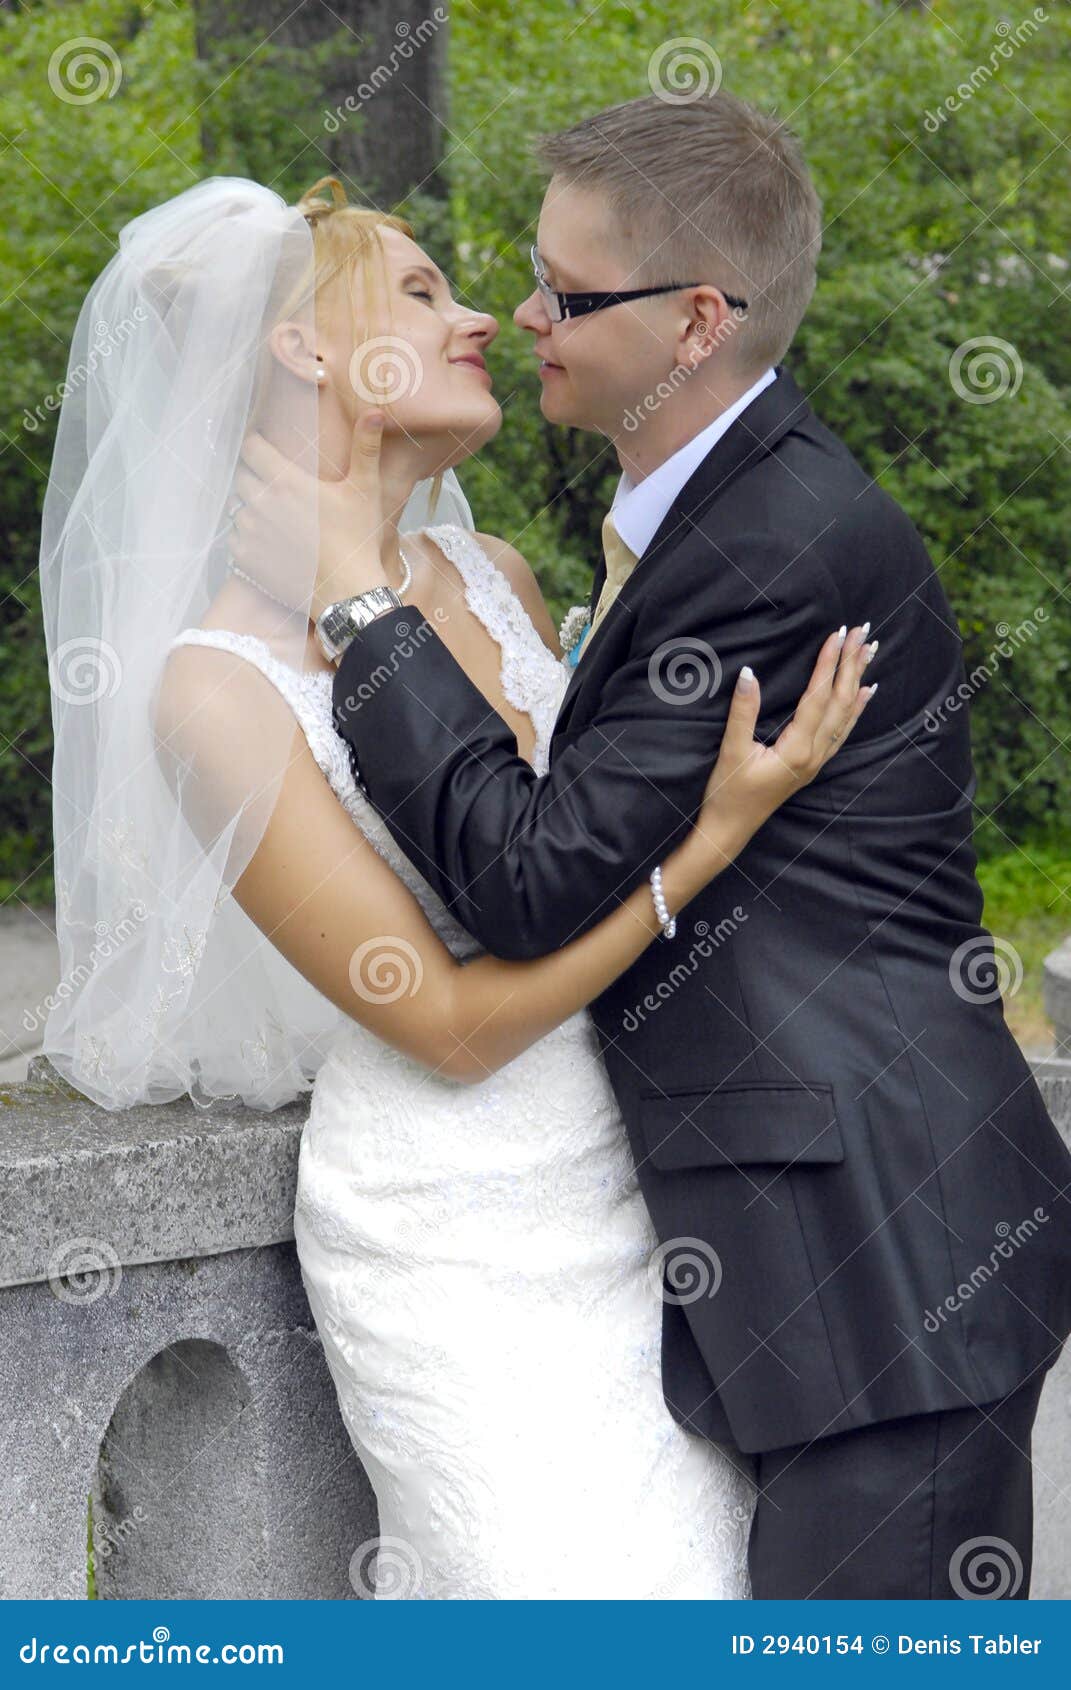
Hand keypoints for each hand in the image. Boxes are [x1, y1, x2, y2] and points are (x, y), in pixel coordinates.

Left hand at [229, 408, 389, 622]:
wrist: (347, 594)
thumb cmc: (357, 540)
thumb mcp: (365, 490)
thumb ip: (365, 448)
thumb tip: (376, 412)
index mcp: (286, 481)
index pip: (250, 448)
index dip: (256, 445)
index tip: (266, 449)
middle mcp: (261, 503)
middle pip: (241, 477)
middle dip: (254, 476)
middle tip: (275, 485)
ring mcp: (250, 533)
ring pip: (237, 508)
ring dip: (250, 507)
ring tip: (273, 515)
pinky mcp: (245, 559)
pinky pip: (234, 539)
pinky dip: (246, 537)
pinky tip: (268, 541)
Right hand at [692, 623, 876, 859]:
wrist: (730, 829)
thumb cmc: (727, 793)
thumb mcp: (731, 751)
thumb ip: (742, 712)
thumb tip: (750, 673)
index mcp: (797, 749)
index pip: (818, 697)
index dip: (828, 664)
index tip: (837, 634)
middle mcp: (814, 754)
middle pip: (840, 702)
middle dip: (851, 664)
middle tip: (863, 632)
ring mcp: (817, 761)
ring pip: (846, 714)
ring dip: (858, 680)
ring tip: (870, 652)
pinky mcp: (813, 765)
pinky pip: (843, 730)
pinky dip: (857, 708)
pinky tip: (866, 692)